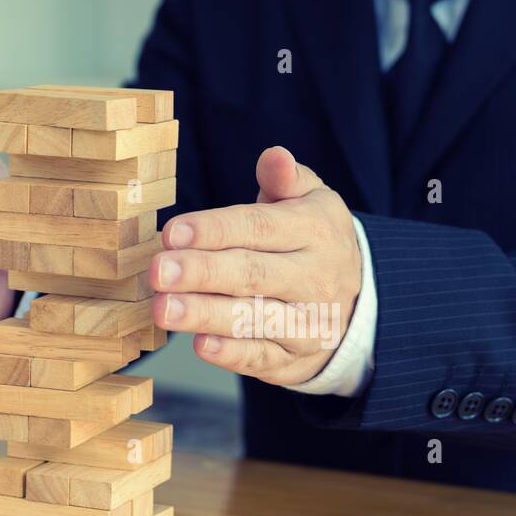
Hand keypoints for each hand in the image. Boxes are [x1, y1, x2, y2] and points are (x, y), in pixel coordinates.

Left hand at [149, 146, 361, 385]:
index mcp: (315, 230)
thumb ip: (287, 179)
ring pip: (254, 319)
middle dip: (201, 273)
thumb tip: (274, 156)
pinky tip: (199, 344)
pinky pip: (262, 357)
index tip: (172, 233)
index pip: (259, 228)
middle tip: (157, 272)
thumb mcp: (311, 201)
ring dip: (205, 315)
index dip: (214, 230)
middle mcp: (316, 278)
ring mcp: (308, 323)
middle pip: (253, 274)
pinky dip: (231, 354)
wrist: (358, 303)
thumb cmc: (312, 242)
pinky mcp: (295, 359)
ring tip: (163, 309)